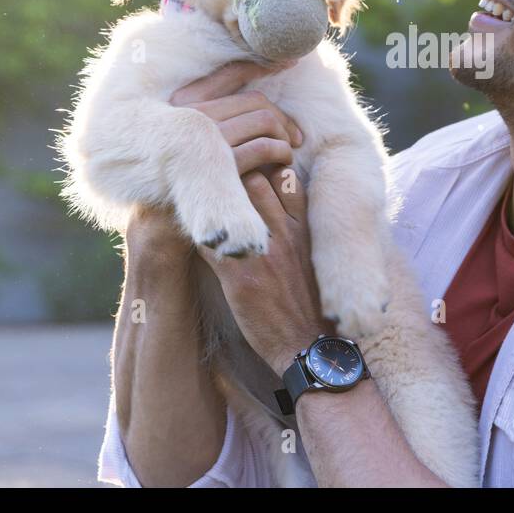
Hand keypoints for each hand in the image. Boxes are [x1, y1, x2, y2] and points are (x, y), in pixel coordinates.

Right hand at [123, 60, 302, 271]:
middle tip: (296, 137)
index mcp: (182, 103)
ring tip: (288, 152)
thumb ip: (217, 112)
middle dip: (282, 117)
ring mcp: (205, 139)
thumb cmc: (184, 177)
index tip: (291, 63)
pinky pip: (263, 148)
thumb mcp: (193, 139)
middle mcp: (190, 115)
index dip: (264, 66)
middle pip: (255, 102)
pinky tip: (282, 165)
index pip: (229, 74)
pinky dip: (280, 154)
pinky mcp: (220, 165)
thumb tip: (257, 75)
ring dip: (284, 137)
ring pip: (263, 121)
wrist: (160, 223)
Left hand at [209, 165, 333, 374]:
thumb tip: (285, 204)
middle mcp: (286, 232)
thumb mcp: (319, 256)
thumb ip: (303, 228)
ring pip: (230, 199)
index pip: (284, 175)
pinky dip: (199, 233)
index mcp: (307, 227)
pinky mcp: (239, 276)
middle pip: (255, 177)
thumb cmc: (317, 301)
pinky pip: (209, 240)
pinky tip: (193, 235)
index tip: (248, 170)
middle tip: (216, 180)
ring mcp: (262, 252)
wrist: (312, 345)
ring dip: (215, 198)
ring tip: (202, 204)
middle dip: (235, 173)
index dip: (265, 167)